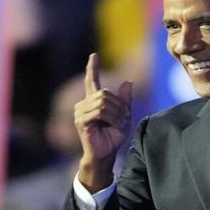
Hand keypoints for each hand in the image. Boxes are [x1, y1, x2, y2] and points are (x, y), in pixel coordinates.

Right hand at [75, 53, 132, 190]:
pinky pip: (100, 112)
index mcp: (93, 102)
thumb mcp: (124, 116)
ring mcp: (80, 111)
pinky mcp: (81, 120)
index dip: (93, 68)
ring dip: (118, 113)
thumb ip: (125, 100)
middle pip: (106, 93)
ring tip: (120, 124)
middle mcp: (84, 104)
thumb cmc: (113, 137)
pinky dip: (112, 118)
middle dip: (120, 105)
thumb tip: (128, 82)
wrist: (105, 154)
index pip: (92, 81)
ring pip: (104, 102)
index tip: (94, 56)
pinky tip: (115, 126)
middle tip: (125, 118)